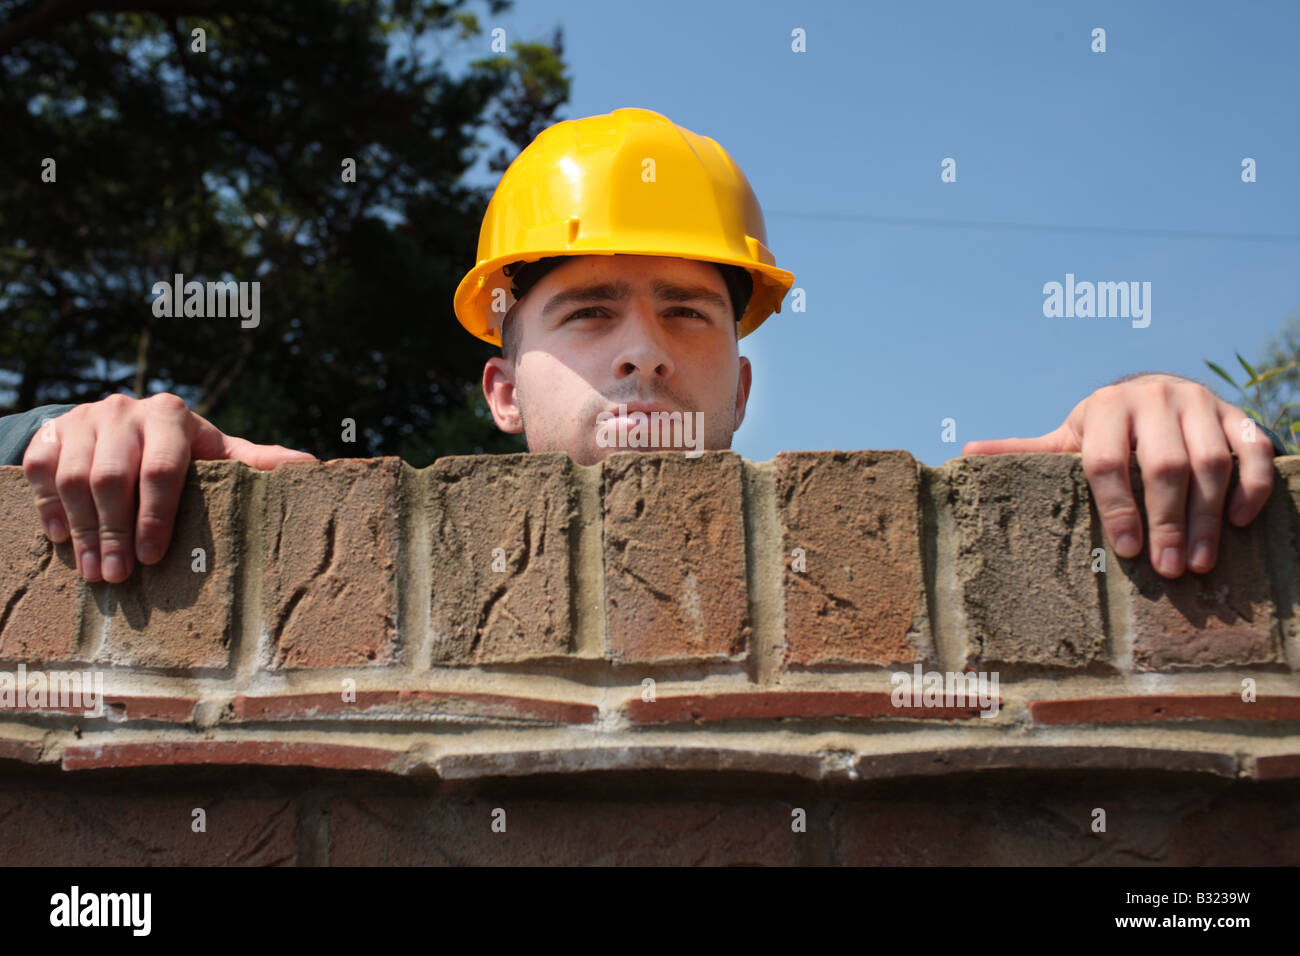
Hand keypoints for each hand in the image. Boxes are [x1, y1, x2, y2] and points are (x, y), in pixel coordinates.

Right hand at [22, 392, 317, 582]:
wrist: (122, 424)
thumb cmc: (182, 449)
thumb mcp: (218, 453)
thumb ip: (258, 461)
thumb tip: (315, 467)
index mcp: (172, 415)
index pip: (163, 468)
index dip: (156, 515)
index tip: (152, 557)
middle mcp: (126, 410)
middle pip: (113, 477)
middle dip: (116, 532)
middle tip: (116, 577)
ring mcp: (84, 418)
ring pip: (74, 478)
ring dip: (84, 529)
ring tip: (93, 572)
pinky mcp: (51, 431)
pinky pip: (40, 469)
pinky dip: (47, 506)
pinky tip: (61, 539)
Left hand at [961, 374, 1274, 577]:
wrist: (1161, 393)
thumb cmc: (1107, 430)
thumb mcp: (1067, 438)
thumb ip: (1025, 450)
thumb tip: (964, 453)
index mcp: (1105, 408)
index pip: (1108, 462)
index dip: (1116, 508)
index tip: (1123, 552)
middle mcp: (1154, 398)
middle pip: (1164, 466)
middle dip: (1166, 522)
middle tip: (1167, 569)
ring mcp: (1200, 402)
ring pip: (1210, 463)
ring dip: (1206, 517)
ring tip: (1197, 563)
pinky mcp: (1237, 413)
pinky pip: (1252, 450)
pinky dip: (1250, 488)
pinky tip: (1237, 524)